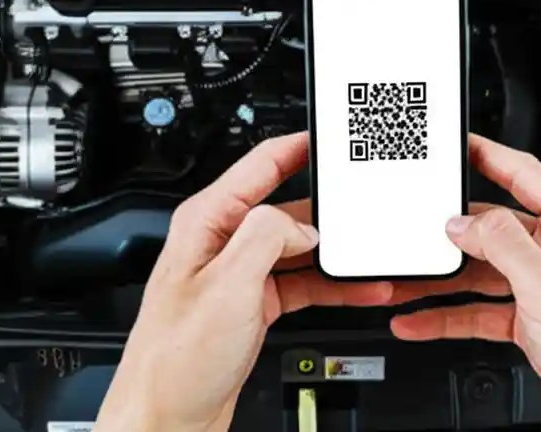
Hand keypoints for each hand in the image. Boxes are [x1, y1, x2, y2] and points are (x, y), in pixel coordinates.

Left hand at [96, 133, 392, 431]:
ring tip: (373, 262)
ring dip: (337, 257)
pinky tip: (357, 290)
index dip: (299, 146)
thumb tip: (303, 222)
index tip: (333, 137)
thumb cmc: (174, 360)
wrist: (166, 418)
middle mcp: (222, 243)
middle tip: (369, 214)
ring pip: (300, 249)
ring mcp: (238, 274)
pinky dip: (330, 286)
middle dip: (332, 213)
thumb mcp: (227, 284)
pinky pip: (300, 282)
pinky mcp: (253, 304)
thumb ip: (267, 236)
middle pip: (288, 209)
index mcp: (206, 222)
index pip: (259, 165)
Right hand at [390, 135, 540, 431]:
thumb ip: (504, 246)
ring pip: (485, 271)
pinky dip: (453, 314)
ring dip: (447, 279)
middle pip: (499, 226)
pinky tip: (422, 320)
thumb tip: (466, 222)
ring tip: (408, 279)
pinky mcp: (535, 322)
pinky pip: (484, 308)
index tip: (458, 143)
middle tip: (417, 225)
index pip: (528, 176)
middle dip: (455, 231)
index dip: (489, 156)